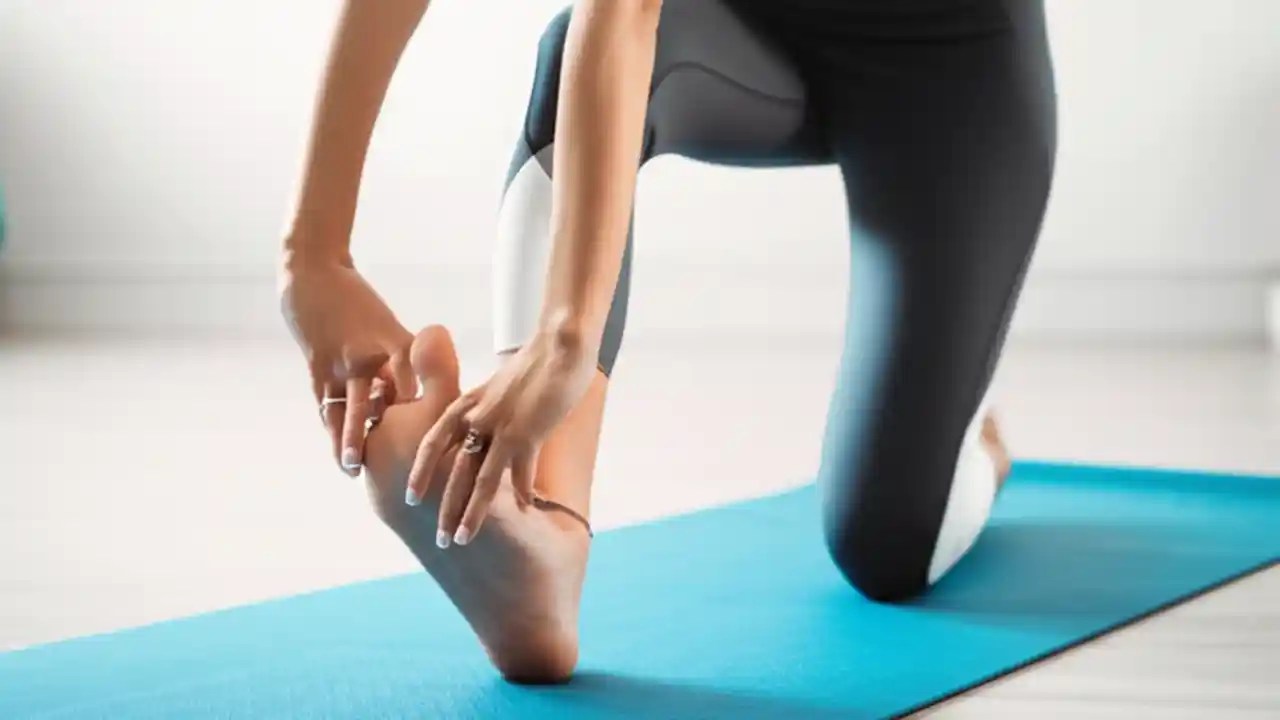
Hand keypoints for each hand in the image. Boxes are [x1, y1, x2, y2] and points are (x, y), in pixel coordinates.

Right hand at [279, 253, 415, 475]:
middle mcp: (371, 355)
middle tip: (402, 464)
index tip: (444, 440)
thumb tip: (426, 391)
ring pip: (350, 408)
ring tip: (354, 466)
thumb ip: (407, 360)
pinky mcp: (318, 368)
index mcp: (397, 343)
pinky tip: (340, 454)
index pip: (418, 380)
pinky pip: (327, 405)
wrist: (313, 275)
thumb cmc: (356, 304)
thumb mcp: (388, 329)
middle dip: (394, 432)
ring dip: (352, 438)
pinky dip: (333, 431)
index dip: (432, 409)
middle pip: (384, 401)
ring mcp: (342, 362)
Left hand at [405, 329, 596, 546]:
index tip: (411, 498)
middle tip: (439, 538)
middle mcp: (477, 418)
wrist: (560, 346)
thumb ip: (487, 413)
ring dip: (471, 513)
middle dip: (444, 508)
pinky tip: (525, 509)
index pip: (432, 442)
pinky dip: (522, 494)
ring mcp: (502, 426)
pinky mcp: (529, 432)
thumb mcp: (497, 390)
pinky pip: (521, 473)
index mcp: (467, 405)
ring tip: (463, 538)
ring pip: (481, 480)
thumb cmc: (533, 367)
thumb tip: (484, 434)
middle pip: (453, 471)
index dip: (420, 472)